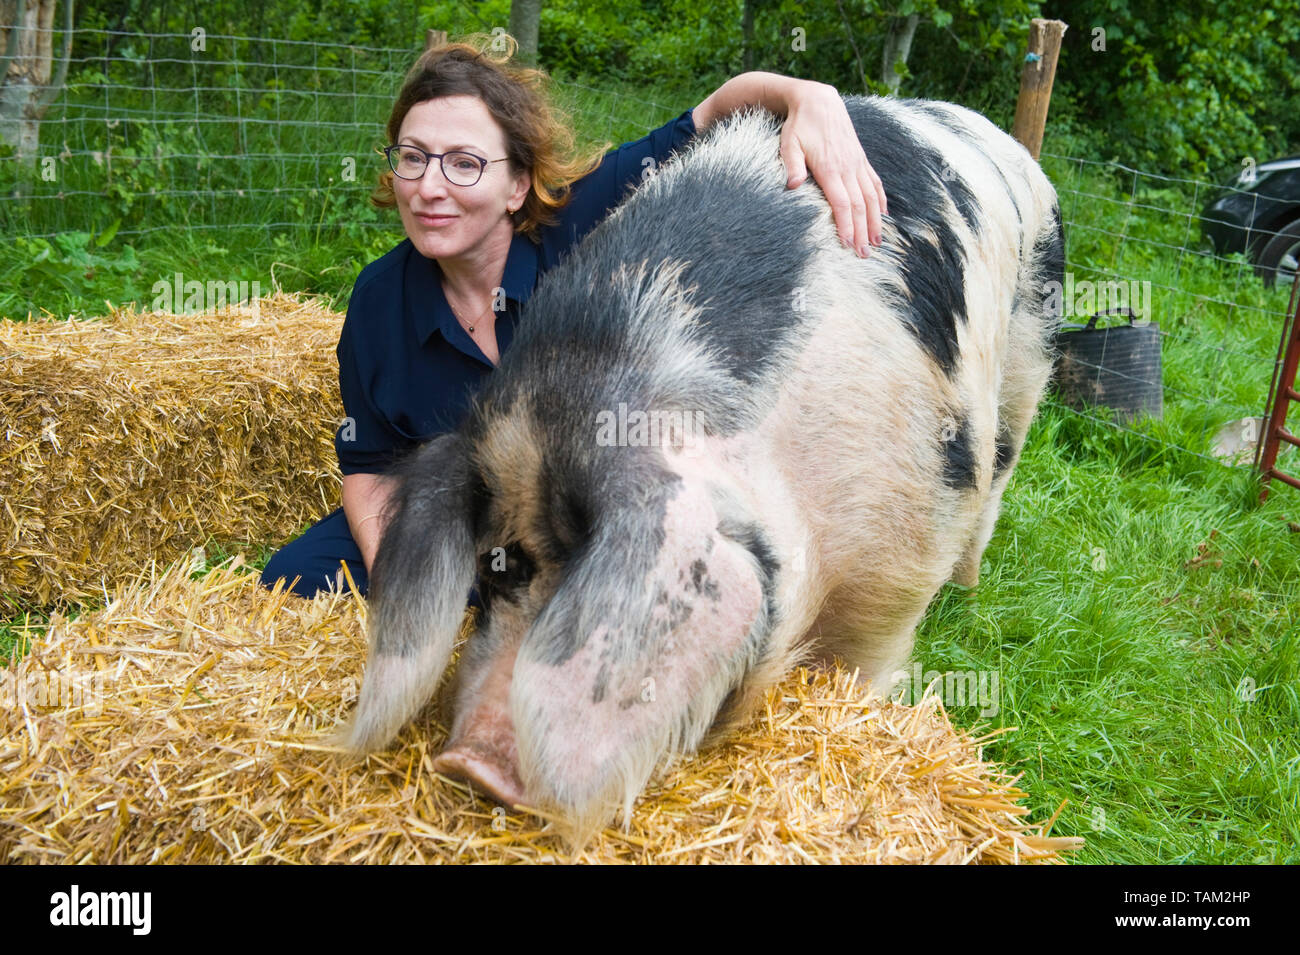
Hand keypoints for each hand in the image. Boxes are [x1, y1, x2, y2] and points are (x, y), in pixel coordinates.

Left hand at [779, 81, 887, 256]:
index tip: (848, 244)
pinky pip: (874, 182)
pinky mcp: (860, 158)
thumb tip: (793, 185)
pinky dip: (880, 200)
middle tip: (863, 255)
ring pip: (870, 197)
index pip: (842, 202)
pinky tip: (883, 215)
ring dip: (875, 221)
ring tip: (877, 242)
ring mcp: (857, 163)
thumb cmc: (799, 125)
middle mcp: (848, 167)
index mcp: (830, 168)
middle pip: (859, 205)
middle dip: (862, 232)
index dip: (846, 225)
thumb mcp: (789, 143)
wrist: (818, 100)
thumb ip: (792, 165)